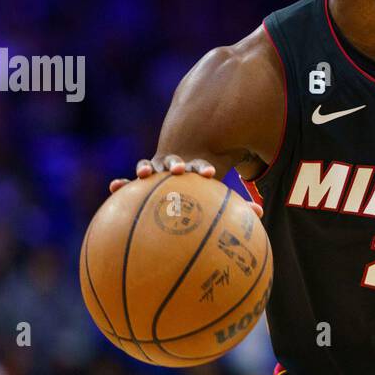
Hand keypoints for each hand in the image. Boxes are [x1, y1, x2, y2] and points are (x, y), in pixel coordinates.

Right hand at [108, 155, 262, 218]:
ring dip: (147, 168)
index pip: (200, 167)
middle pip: (175, 162)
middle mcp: (175, 166)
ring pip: (150, 166)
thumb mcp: (216, 196)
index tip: (208, 173)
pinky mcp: (141, 180)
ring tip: (143, 174)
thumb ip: (237, 205)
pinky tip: (114, 188)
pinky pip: (129, 183)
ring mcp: (156, 170)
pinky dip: (122, 183)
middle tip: (179, 168)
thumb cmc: (201, 189)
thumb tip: (260, 212)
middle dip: (177, 164)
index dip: (203, 168)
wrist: (180, 167)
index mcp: (196, 169)